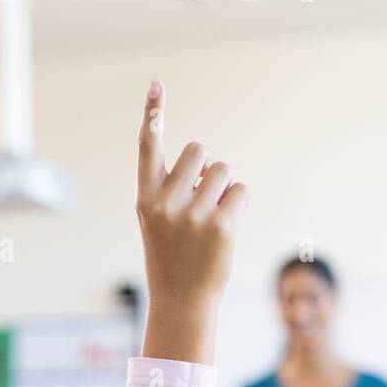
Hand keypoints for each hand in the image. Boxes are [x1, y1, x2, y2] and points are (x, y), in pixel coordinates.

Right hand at [137, 81, 248, 363]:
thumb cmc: (172, 257)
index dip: (153, 114)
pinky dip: (238, 203)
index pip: (148, 148)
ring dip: (224, 188)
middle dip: (206, 169)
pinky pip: (240, 191)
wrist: (182, 302)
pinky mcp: (221, 226)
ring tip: (212, 219)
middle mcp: (166, 203)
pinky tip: (226, 227)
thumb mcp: (159, 222)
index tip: (156, 85)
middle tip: (201, 200)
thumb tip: (207, 161)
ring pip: (223, 170)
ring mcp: (193, 215)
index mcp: (146, 199)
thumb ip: (172, 188)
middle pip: (198, 151)